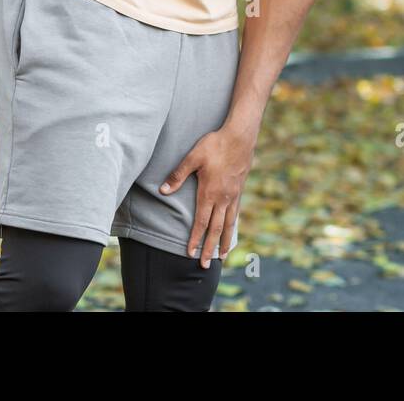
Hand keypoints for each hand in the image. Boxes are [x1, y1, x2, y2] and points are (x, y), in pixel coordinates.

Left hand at [159, 125, 255, 267]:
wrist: (240, 136)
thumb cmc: (214, 144)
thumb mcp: (193, 157)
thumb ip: (178, 175)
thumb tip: (163, 191)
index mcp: (209, 193)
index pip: (201, 222)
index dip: (195, 239)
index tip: (191, 254)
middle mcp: (222, 198)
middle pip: (215, 229)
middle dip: (210, 248)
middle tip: (206, 266)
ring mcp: (233, 195)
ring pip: (229, 224)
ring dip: (224, 242)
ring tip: (223, 256)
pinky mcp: (239, 190)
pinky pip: (236, 213)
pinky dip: (233, 226)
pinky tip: (232, 231)